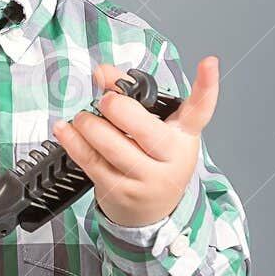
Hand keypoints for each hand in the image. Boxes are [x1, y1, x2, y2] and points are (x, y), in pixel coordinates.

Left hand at [52, 57, 219, 227]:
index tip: (209, 63)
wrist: (153, 212)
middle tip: (104, 100)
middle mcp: (169, 158)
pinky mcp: (119, 191)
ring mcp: (145, 178)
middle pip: (142, 127)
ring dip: (88, 124)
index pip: (199, 110)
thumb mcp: (157, 128)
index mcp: (183, 136)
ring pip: (110, 144)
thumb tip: (102, 73)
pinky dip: (73, 142)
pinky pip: (90, 161)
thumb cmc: (155, 161)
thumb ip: (132, 94)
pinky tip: (65, 130)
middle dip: (115, 106)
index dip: (207, 86)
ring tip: (83, 118)